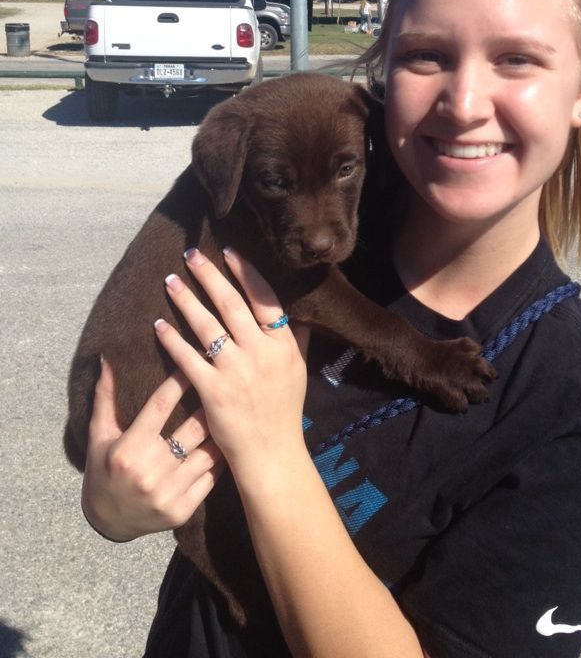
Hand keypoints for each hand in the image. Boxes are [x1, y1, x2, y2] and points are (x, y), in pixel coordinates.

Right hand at [82, 358, 222, 541]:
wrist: (107, 523)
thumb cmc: (103, 470)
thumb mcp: (98, 436)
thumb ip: (105, 398)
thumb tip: (107, 360)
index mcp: (129, 449)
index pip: (161, 404)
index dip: (181, 379)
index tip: (198, 357)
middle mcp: (149, 472)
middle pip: (192, 428)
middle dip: (213, 400)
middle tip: (230, 379)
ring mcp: (168, 494)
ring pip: (208, 452)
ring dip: (224, 428)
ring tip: (239, 406)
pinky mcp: (182, 510)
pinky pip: (211, 477)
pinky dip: (223, 457)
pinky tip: (234, 439)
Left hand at [156, 248, 309, 484]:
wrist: (271, 454)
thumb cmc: (283, 412)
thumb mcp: (297, 370)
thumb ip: (294, 339)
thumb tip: (295, 312)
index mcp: (282, 344)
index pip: (264, 297)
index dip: (245, 272)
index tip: (227, 252)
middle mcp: (260, 352)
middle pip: (231, 303)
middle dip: (209, 275)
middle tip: (190, 255)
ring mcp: (236, 371)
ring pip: (207, 325)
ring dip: (186, 300)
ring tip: (170, 281)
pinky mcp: (213, 391)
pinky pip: (188, 358)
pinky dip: (172, 340)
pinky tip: (158, 325)